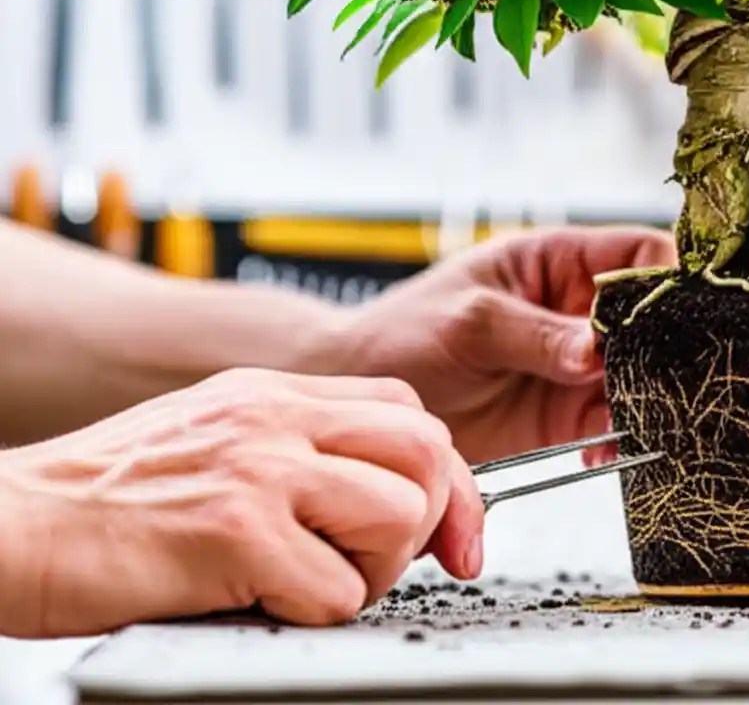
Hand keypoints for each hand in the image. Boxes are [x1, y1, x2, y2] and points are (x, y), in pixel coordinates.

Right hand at [0, 368, 482, 638]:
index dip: (442, 476)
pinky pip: (338, 590)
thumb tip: (392, 493)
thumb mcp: (216, 438)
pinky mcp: (236, 531)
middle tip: (375, 559)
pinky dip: (312, 613)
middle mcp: (274, 418)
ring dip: (370, 571)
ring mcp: (258, 469)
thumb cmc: (104, 499)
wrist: (9, 526)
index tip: (445, 532)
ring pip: (399, 517)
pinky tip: (258, 601)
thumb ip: (300, 450)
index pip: (410, 414)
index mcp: (274, 394)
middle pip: (426, 453)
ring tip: (304, 582)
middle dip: (426, 520)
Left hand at [327, 226, 675, 464]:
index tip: (665, 317)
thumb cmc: (404, 335)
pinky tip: (602, 451)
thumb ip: (534, 334)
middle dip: (665, 349)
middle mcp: (579, 310)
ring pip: (643, 376)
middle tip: (659, 382)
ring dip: (647, 400)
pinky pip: (615, 424)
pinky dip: (620, 440)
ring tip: (636, 422)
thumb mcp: (467, 322)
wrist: (372, 407)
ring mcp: (578, 366)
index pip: (641, 253)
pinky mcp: (568, 415)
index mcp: (559, 261)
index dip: (663, 279)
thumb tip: (595, 351)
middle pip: (654, 320)